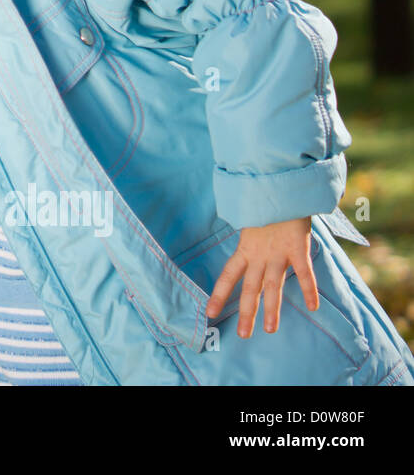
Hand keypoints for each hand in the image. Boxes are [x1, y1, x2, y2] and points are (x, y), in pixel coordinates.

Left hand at [205, 217, 316, 338]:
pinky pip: (305, 272)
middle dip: (246, 312)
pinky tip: (313, 307)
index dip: (219, 295)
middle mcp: (259, 255)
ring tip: (270, 330)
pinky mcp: (297, 247)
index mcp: (245, 249)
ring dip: (272, 308)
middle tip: (243, 335)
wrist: (280, 187)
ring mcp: (278, 252)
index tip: (209, 313)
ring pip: (273, 285)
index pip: (228, 276)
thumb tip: (241, 243)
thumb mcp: (250, 222)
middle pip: (250, 288)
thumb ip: (248, 237)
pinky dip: (309, 289)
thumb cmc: (265, 205)